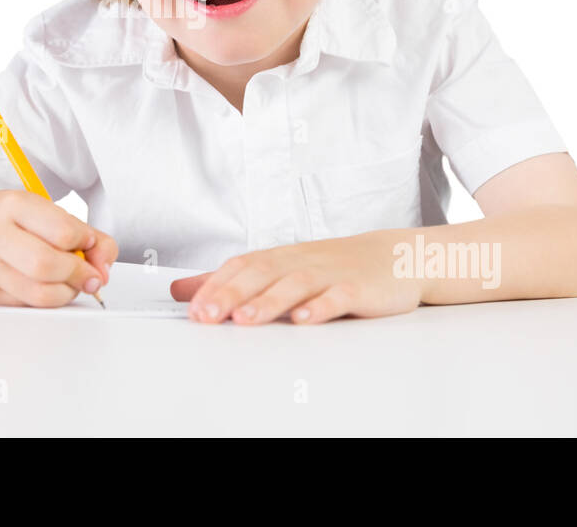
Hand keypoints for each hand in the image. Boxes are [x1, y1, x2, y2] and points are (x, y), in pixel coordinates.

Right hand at [0, 189, 118, 306]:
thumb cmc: (6, 219)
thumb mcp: (41, 210)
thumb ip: (83, 232)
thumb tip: (104, 265)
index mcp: (13, 205)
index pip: (62, 230)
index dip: (87, 242)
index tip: (91, 243)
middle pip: (47, 265)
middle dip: (79, 274)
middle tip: (90, 275)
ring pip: (39, 293)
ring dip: (68, 292)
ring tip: (71, 283)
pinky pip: (28, 304)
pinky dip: (49, 300)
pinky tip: (51, 287)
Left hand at [168, 233, 421, 324]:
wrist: (394, 256)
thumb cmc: (332, 266)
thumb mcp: (279, 268)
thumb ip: (231, 281)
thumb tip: (182, 290)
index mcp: (280, 258)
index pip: (241, 266)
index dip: (216, 286)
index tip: (193, 309)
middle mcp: (301, 261)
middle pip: (262, 274)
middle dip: (232, 295)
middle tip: (207, 316)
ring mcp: (330, 273)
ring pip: (295, 284)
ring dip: (268, 302)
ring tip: (245, 320)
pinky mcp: (358, 288)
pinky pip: (338, 296)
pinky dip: (321, 307)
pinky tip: (304, 319)